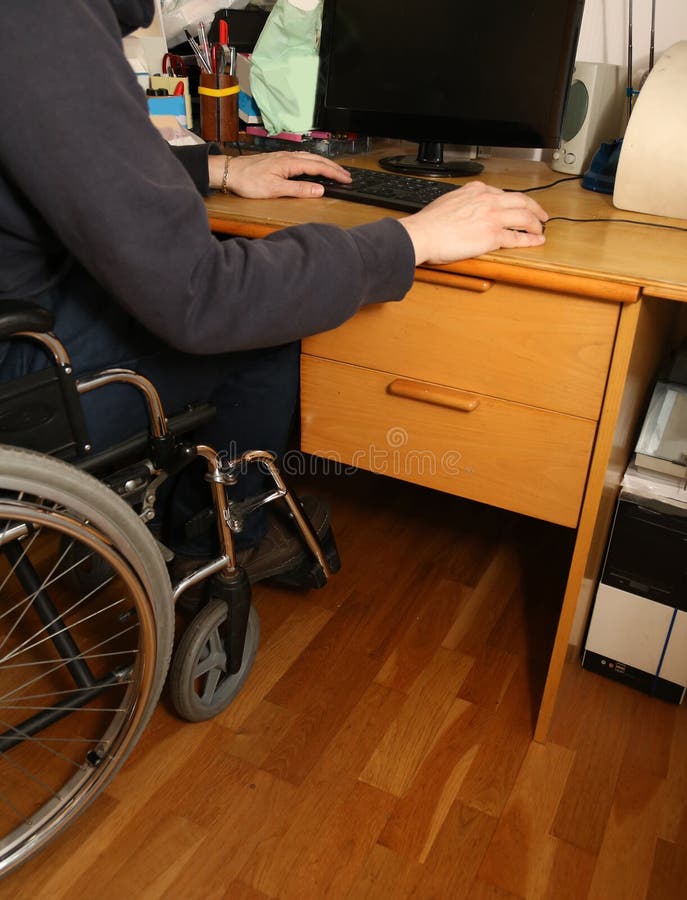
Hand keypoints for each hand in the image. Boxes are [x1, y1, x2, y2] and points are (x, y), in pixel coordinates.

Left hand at [209, 151, 351, 197]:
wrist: (229, 172)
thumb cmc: (249, 181)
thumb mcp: (275, 190)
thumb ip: (298, 190)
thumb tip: (319, 191)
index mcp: (290, 163)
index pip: (319, 167)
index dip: (334, 173)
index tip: (346, 180)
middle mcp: (289, 156)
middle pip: (317, 159)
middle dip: (334, 167)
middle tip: (347, 176)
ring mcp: (283, 157)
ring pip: (310, 157)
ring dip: (324, 163)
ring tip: (335, 171)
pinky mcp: (278, 159)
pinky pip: (302, 158)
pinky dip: (313, 162)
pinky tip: (313, 166)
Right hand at [400, 181, 547, 264]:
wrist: (423, 233)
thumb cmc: (429, 222)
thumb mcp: (449, 200)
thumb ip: (463, 201)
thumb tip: (466, 209)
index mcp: (476, 190)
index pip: (503, 193)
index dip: (515, 200)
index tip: (519, 205)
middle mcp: (488, 199)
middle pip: (521, 200)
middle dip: (535, 208)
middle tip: (541, 215)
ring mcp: (492, 217)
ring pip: (524, 217)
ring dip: (536, 224)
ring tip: (541, 229)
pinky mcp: (492, 235)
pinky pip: (518, 237)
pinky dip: (530, 240)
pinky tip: (537, 241)